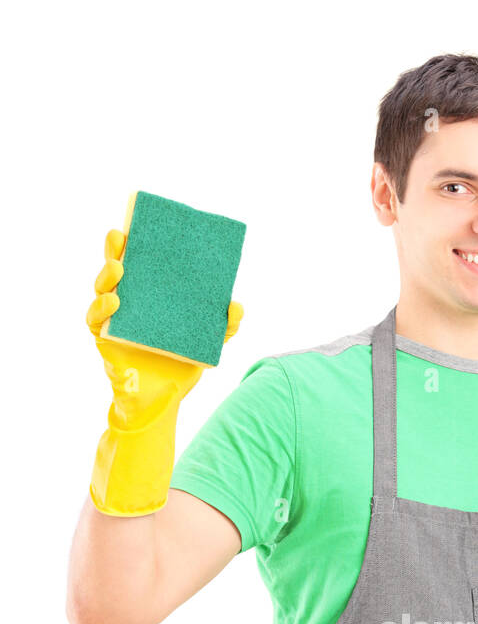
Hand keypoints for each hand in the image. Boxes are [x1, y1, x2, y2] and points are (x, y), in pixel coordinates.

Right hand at [86, 228, 243, 420]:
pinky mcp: (104, 338)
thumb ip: (224, 325)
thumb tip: (235, 305)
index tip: (138, 224)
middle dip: (114, 250)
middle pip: (116, 269)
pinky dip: (101, 309)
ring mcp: (113, 319)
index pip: (142, 263)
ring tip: (118, 269)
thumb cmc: (181, 363)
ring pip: (101, 290)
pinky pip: (95, 320)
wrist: (164, 399)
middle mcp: (129, 301)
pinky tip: (114, 303)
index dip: (137, 243)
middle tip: (119, 236)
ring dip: (106, 276)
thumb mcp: (208, 341)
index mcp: (151, 294)